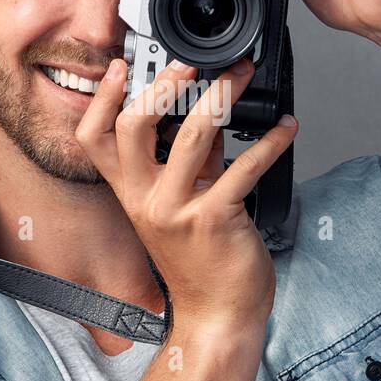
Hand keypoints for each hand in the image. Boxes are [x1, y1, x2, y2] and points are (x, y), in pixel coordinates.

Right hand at [74, 55, 298, 335]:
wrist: (218, 316)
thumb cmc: (202, 264)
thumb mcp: (183, 206)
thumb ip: (190, 162)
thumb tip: (205, 112)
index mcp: (131, 194)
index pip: (94, 139)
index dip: (102, 99)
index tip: (118, 66)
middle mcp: (147, 200)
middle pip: (133, 127)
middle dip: (163, 84)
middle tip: (191, 63)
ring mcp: (178, 211)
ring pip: (192, 136)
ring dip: (221, 96)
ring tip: (242, 75)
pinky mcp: (216, 220)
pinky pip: (243, 167)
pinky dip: (269, 142)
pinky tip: (286, 129)